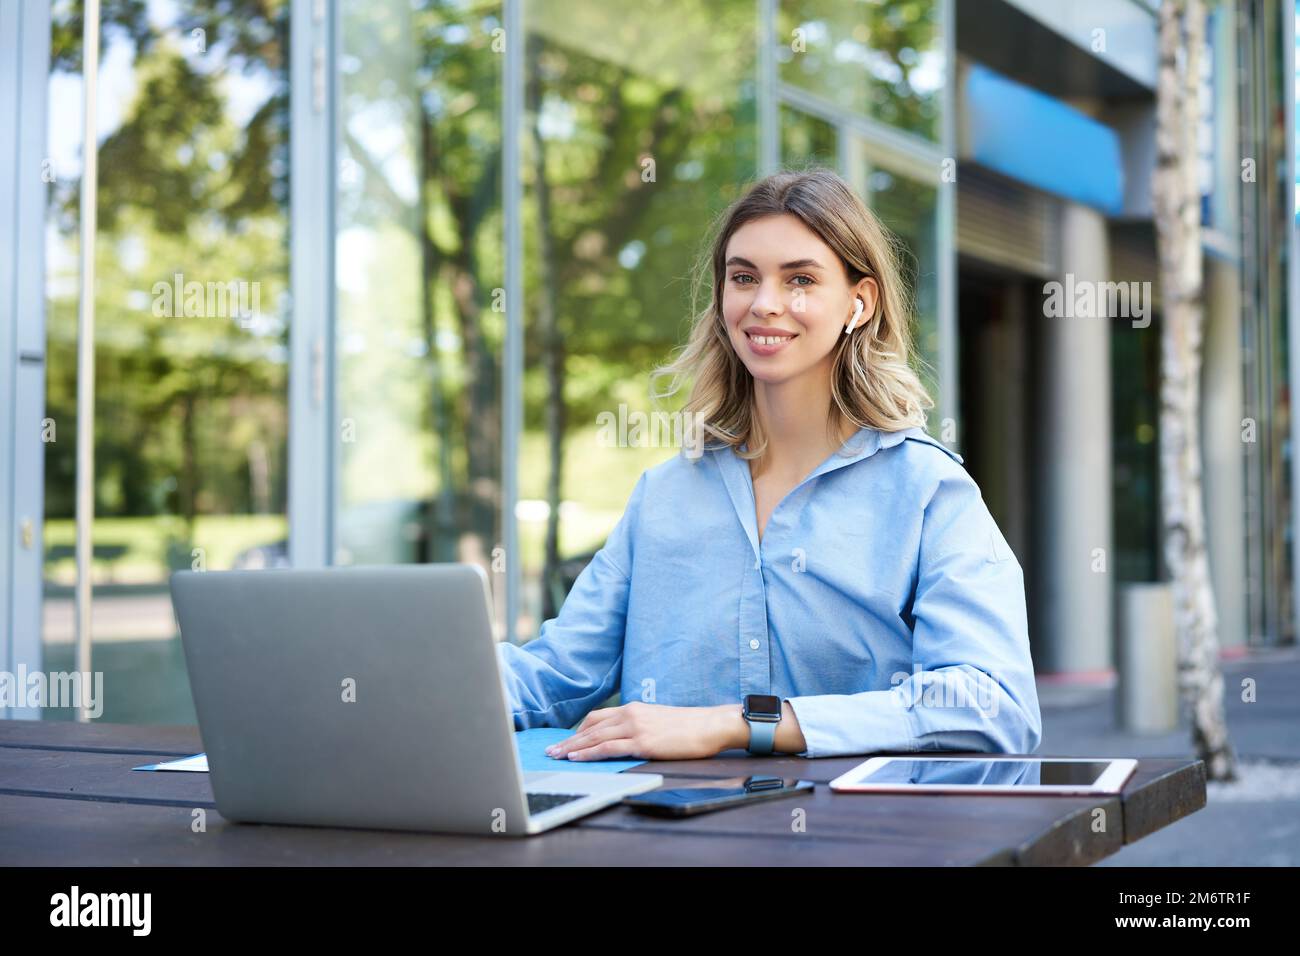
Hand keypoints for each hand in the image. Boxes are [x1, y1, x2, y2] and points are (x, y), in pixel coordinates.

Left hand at [544, 701, 733, 761]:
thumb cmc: (688, 726)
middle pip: (590, 727)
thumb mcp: (657, 720)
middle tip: (551, 750)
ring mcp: (635, 727)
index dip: (578, 730)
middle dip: (568, 740)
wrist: (710, 725)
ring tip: (556, 756)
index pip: (597, 717)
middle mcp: (630, 714)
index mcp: (633, 708)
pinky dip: (589, 753)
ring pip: (594, 737)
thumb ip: (639, 726)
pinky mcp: (642, 742)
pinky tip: (577, 758)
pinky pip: (608, 747)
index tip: (566, 740)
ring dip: (572, 747)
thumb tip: (624, 739)